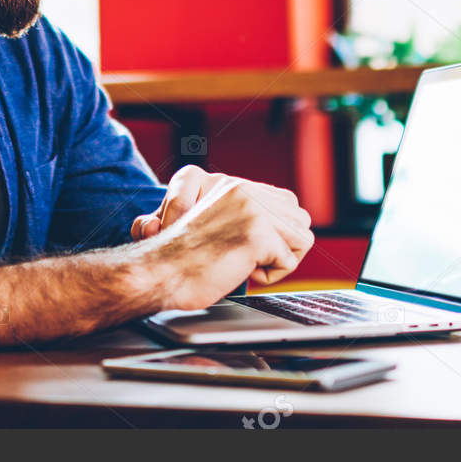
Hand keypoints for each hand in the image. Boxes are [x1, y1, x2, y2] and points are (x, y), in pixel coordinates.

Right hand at [143, 177, 314, 310]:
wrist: (158, 271)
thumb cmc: (180, 257)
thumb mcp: (216, 219)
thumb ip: (245, 214)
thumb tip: (289, 225)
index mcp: (234, 185)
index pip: (287, 202)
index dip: (278, 231)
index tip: (252, 246)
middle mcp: (244, 191)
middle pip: (300, 219)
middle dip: (284, 246)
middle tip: (252, 259)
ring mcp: (251, 210)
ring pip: (302, 238)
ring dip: (279, 259)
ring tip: (248, 264)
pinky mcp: (256, 234)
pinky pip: (288, 262)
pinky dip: (269, 276)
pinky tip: (241, 272)